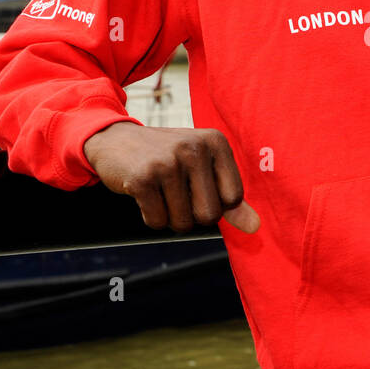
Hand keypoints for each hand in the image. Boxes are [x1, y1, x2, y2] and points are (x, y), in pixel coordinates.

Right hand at [83, 122, 259, 234]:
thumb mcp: (203, 168)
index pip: (233, 198)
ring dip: (170, 217)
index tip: (197, 186)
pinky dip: (151, 217)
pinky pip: (157, 222)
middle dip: (192, 216)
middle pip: (209, 216)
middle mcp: (194, 148)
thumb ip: (231, 199)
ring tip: (160, 192)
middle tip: (176, 192)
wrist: (115, 140)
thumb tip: (255, 228)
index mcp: (216, 142)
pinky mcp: (142, 178)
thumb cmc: (167, 158)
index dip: (215, 203)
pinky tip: (144, 194)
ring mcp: (167, 162)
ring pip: (182, 223)